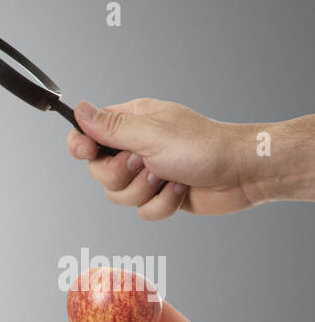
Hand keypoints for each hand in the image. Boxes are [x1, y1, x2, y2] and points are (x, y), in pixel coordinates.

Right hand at [66, 98, 260, 219]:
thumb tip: (79, 110)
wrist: (242, 173)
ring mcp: (148, 173)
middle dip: (122, 176)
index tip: (87, 152)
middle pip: (100, 172)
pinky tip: (180, 189)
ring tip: (169, 176)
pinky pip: (142, 211)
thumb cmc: (203, 147)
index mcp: (132, 123)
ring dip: (145, 191)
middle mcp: (136, 147)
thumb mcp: (149, 133)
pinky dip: (162, 204)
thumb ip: (111, 127)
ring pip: (118, 196)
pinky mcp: (159, 195)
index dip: (82, 146)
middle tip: (146, 163)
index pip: (88, 133)